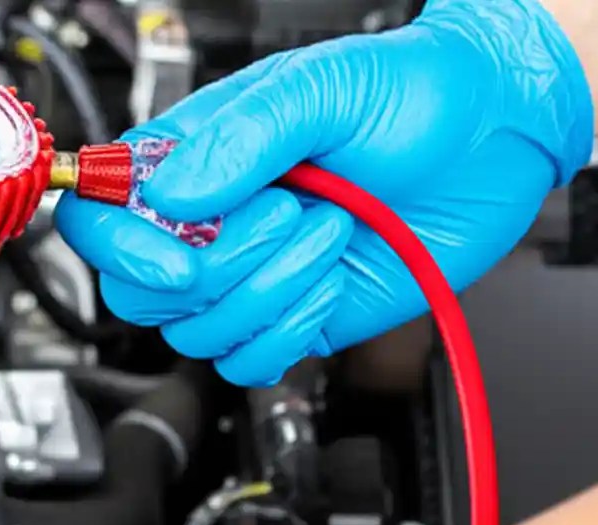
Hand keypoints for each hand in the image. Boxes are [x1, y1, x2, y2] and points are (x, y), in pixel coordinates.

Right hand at [57, 0, 593, 385]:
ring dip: (269, 291)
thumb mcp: (324, 90)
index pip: (100, 212)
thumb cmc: (413, 93)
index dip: (118, 247)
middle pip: (138, 291)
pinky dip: (286, 334)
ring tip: (329, 229)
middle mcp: (210, 221)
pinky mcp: (291, 315)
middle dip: (212, 273)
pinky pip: (248, 362)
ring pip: (199, 332)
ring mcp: (248, 274)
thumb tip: (172, 195)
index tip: (178, 260)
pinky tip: (328, 284)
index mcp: (194, 155)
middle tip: (282, 220)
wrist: (496, 138)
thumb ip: (242, 137)